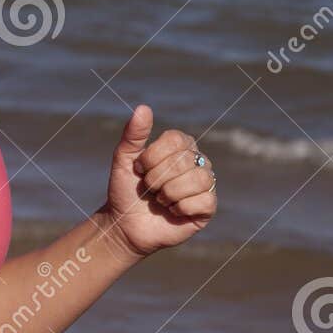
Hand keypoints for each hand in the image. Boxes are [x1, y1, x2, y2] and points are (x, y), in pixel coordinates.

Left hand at [101, 105, 217, 256]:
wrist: (125, 225)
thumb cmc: (126, 190)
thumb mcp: (124, 160)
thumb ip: (133, 134)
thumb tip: (143, 107)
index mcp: (181, 145)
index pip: (175, 140)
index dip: (153, 157)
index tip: (140, 169)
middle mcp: (197, 161)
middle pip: (185, 161)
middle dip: (157, 178)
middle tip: (149, 188)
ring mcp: (205, 184)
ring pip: (199, 179)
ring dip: (170, 193)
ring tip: (160, 199)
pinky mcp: (208, 207)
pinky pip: (205, 200)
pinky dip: (181, 207)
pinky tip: (172, 211)